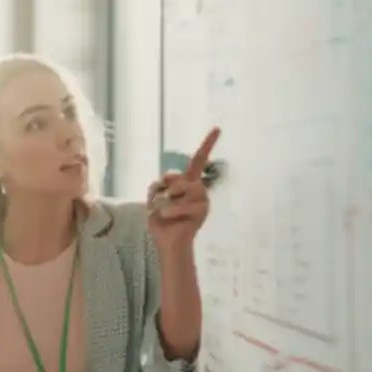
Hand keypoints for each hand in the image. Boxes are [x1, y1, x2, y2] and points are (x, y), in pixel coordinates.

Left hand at [149, 127, 219, 248]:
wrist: (168, 243)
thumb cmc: (162, 221)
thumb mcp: (154, 198)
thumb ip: (159, 185)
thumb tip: (168, 182)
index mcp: (188, 184)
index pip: (198, 161)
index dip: (207, 144)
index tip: (217, 128)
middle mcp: (199, 189)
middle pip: (175, 177)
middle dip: (162, 190)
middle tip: (162, 205)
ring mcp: (202, 200)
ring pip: (174, 189)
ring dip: (162, 203)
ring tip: (166, 214)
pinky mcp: (201, 210)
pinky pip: (176, 204)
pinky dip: (168, 212)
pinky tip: (170, 219)